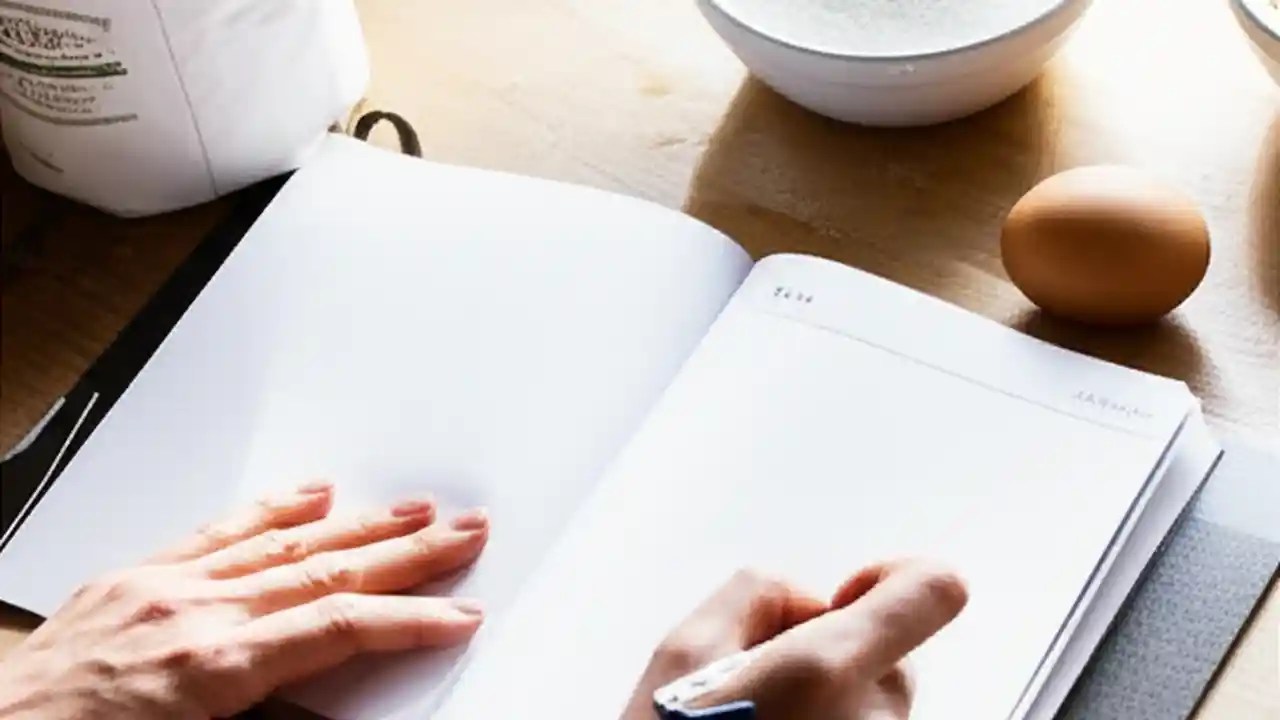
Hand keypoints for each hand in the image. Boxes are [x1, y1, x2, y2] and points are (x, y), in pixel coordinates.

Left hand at [0, 481, 489, 719]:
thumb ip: (267, 719)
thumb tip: (328, 704)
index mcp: (209, 669)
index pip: (336, 629)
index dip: (408, 620)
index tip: (458, 614)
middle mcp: (192, 614)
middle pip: (326, 572)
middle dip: (407, 552)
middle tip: (464, 531)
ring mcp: (160, 588)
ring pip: (282, 543)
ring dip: (359, 524)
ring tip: (414, 507)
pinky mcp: (130, 579)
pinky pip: (216, 531)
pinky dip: (271, 509)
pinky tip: (311, 493)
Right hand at [622, 560, 966, 719]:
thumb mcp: (680, 653)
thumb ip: (754, 594)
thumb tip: (800, 598)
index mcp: (824, 674)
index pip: (932, 591)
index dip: (898, 578)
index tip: (855, 592)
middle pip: (897, 657)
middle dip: (840, 653)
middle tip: (766, 684)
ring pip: (877, 712)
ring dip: (833, 708)